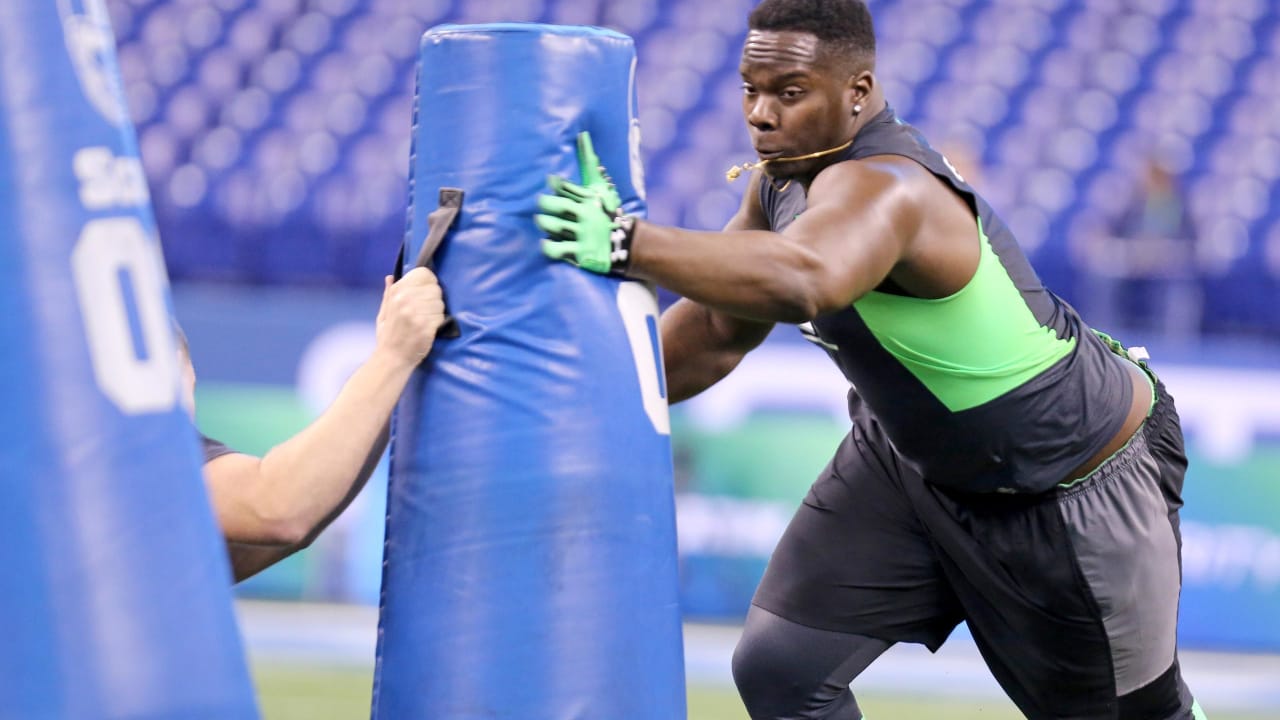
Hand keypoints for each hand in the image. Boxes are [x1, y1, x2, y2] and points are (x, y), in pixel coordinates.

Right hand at [375, 267, 445, 365]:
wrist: (392, 359)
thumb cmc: (388, 336)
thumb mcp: (383, 312)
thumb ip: (389, 293)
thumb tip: (390, 277)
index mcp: (396, 293)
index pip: (424, 274)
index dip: (429, 281)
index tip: (426, 290)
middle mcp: (406, 300)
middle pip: (435, 288)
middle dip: (434, 298)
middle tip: (427, 309)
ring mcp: (417, 313)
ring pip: (440, 302)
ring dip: (437, 310)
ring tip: (427, 319)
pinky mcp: (427, 326)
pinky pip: (442, 316)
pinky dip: (438, 321)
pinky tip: (429, 327)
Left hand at [536, 131, 635, 274]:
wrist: (625, 241)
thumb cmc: (605, 209)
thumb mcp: (599, 186)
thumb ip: (588, 162)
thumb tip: (582, 134)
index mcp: (588, 198)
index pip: (569, 187)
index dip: (557, 184)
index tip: (551, 181)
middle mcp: (586, 215)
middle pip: (561, 206)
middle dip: (547, 204)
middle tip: (542, 203)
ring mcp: (583, 235)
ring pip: (556, 227)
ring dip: (546, 223)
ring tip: (543, 221)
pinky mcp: (580, 253)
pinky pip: (558, 250)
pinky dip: (548, 246)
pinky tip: (545, 242)